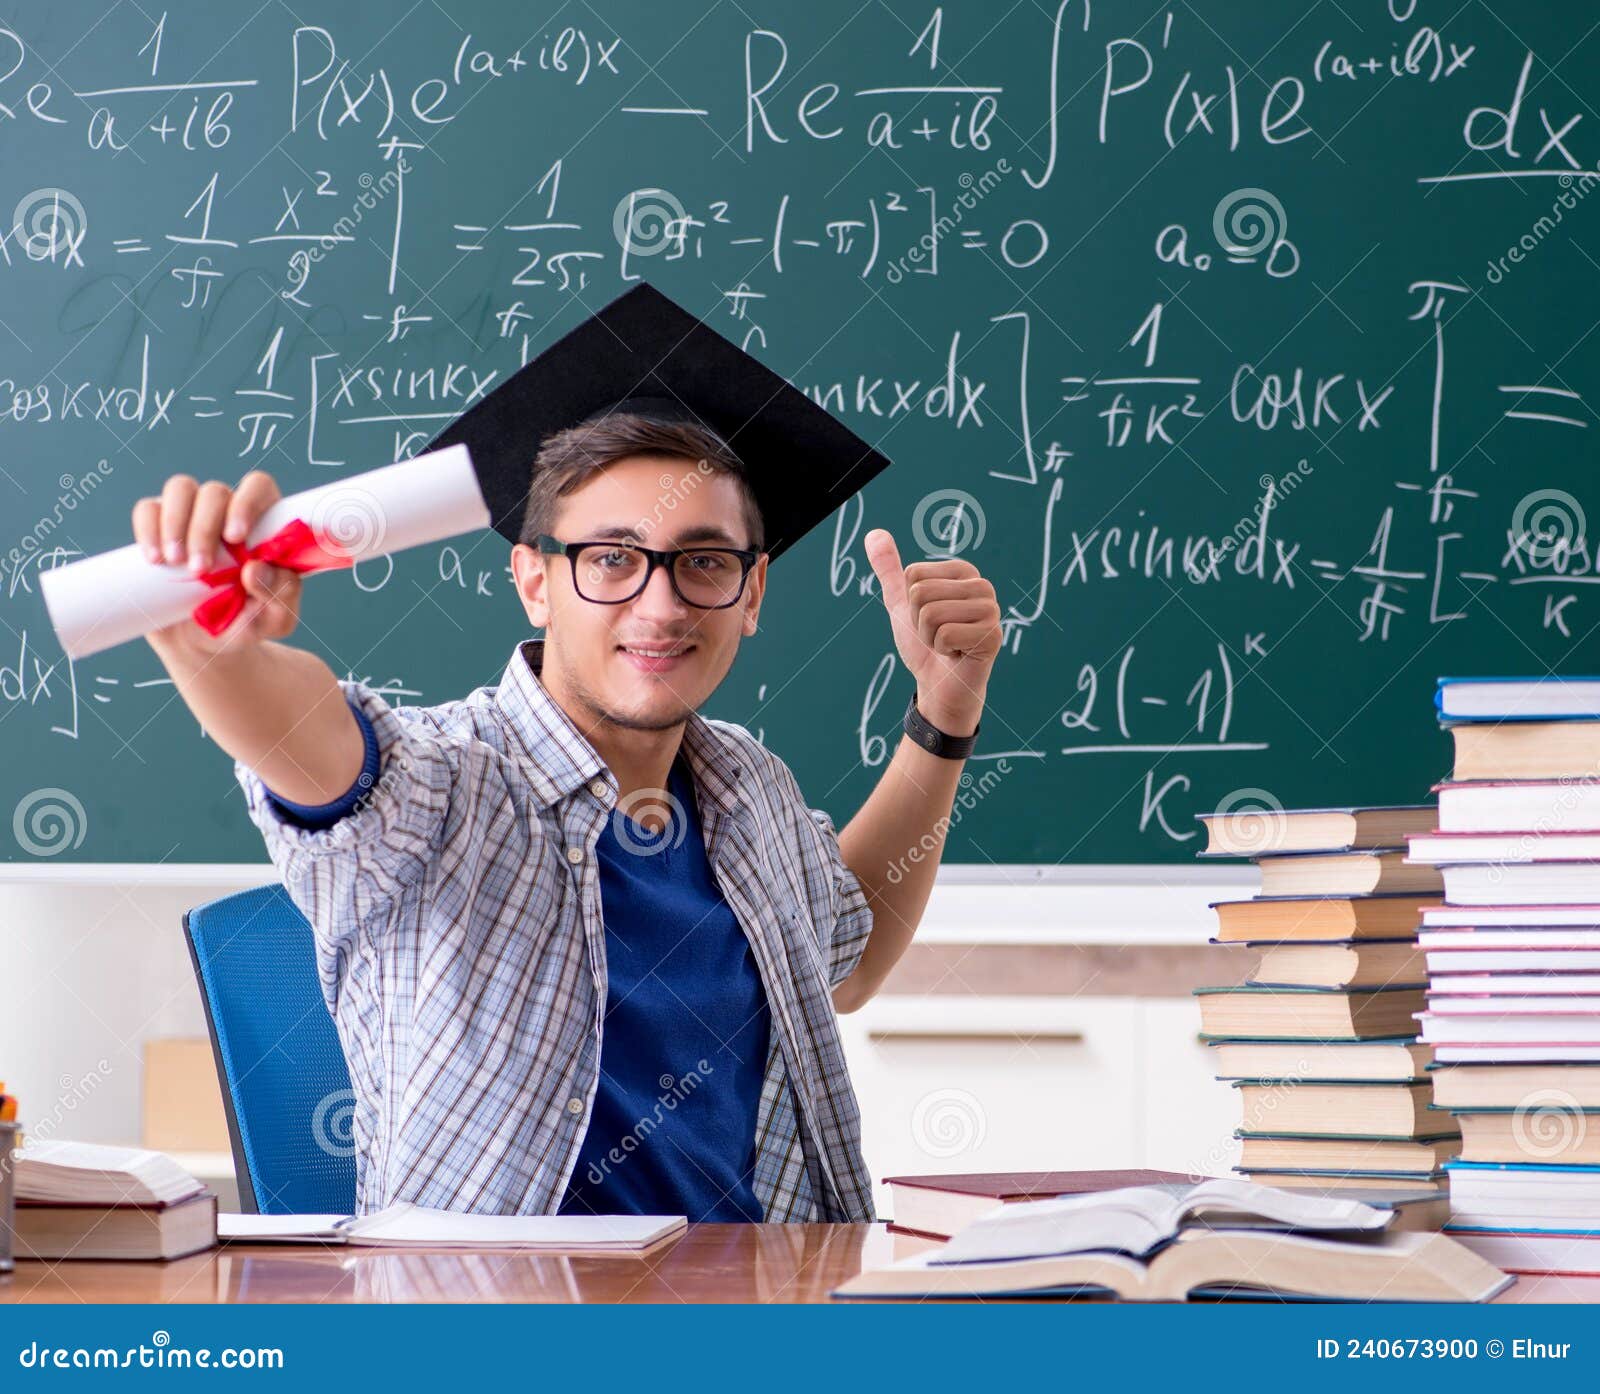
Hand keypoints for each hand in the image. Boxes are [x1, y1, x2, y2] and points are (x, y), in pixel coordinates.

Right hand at [132, 470, 302, 656]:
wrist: (203, 645)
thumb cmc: (247, 624)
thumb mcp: (274, 619)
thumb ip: (279, 595)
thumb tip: (256, 568)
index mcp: (263, 525)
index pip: (258, 488)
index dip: (247, 502)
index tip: (235, 537)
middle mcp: (227, 512)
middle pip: (215, 492)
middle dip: (204, 527)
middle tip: (199, 569)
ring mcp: (190, 516)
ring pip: (181, 490)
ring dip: (174, 523)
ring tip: (174, 562)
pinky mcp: (158, 529)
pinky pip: (148, 509)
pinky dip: (148, 528)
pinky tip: (153, 558)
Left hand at [865, 529, 1002, 736]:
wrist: (938, 685)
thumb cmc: (924, 644)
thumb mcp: (901, 604)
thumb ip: (888, 569)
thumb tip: (873, 533)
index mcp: (963, 571)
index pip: (913, 575)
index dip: (910, 604)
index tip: (927, 620)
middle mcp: (982, 585)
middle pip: (920, 593)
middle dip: (918, 622)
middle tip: (937, 635)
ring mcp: (991, 610)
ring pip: (930, 613)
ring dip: (929, 637)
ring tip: (947, 645)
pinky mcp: (992, 635)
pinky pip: (945, 634)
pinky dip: (941, 650)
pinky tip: (957, 654)